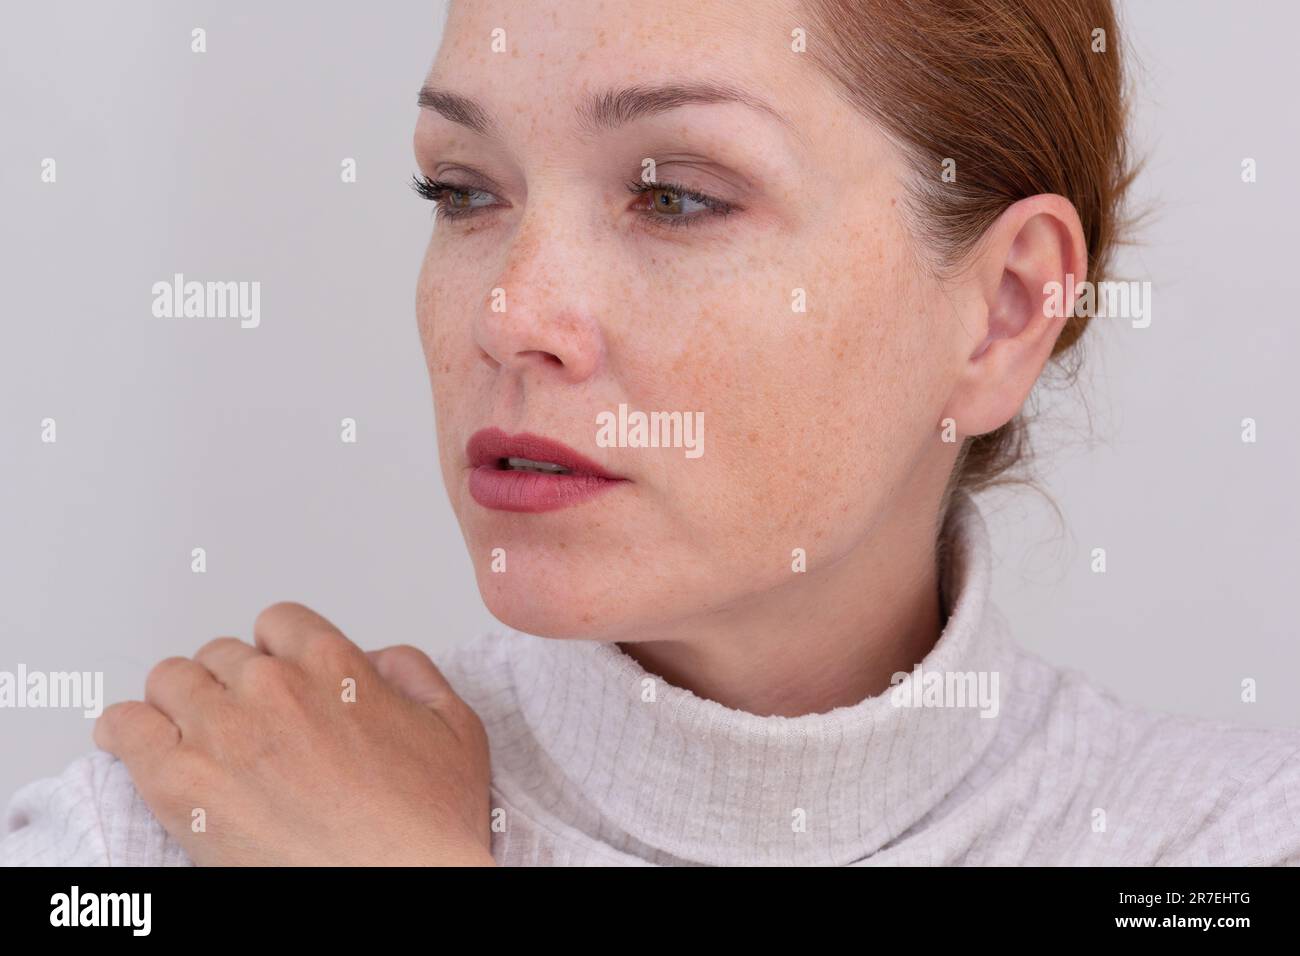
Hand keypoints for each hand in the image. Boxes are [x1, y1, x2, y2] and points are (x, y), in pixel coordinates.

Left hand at [94, 602, 493, 865]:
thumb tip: (375, 657)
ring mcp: (223, 733)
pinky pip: (126, 726)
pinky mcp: (182, 785)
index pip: (277, 621)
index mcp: (334, 665)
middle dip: (232, 682)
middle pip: (222, 654)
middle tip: (243, 721)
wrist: (399, 885)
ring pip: (171, 680)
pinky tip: (136, 740)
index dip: (277, 651)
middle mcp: (273, 687)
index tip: (277, 676)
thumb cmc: (428, 823)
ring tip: (191, 733)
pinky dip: (126, 729)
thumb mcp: (456, 727)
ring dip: (181, 701)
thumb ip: (415, 672)